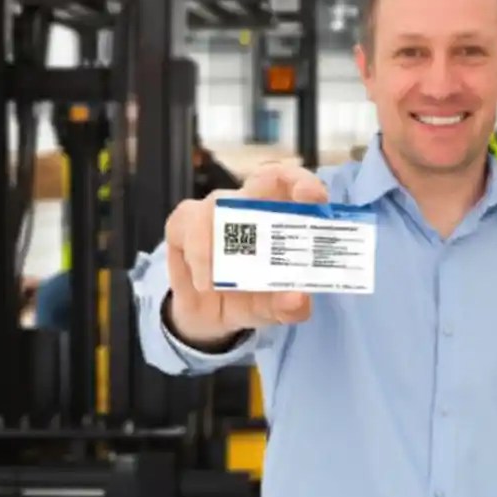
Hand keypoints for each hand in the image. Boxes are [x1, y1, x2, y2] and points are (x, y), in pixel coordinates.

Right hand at [164, 161, 327, 348]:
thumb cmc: (249, 298)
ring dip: (219, 243)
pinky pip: (187, 223)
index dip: (303, 183)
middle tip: (275, 222)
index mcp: (281, 219)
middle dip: (273, 189)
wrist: (207, 318)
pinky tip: (203, 283)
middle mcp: (250, 206)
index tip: (312, 197)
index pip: (296, 188)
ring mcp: (215, 210)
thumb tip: (298, 298)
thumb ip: (288, 306)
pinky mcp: (184, 222)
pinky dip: (198, 254)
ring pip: (218, 205)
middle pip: (264, 179)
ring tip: (216, 284)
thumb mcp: (272, 309)